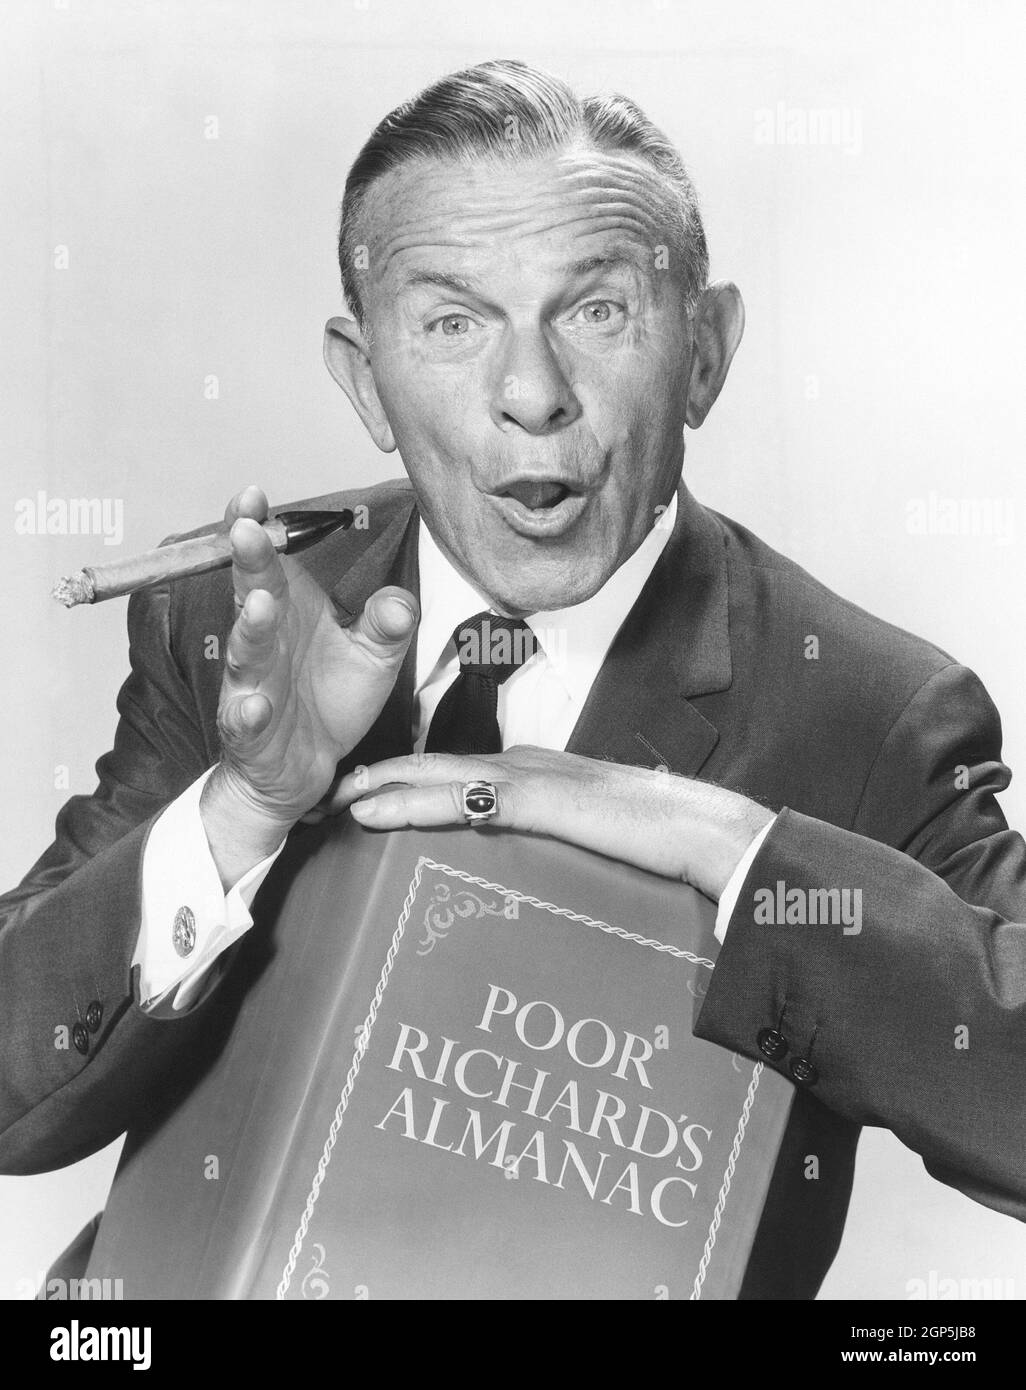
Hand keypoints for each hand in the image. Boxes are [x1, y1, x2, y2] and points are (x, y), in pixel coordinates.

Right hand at [199, 485, 417, 885]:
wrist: (304, 769)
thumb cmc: (328, 699)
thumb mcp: (372, 658)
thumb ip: (388, 625)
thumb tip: (400, 602)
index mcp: (288, 611)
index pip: (269, 560)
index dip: (259, 526)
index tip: (256, 495)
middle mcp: (263, 642)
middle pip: (250, 593)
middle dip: (248, 560)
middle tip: (246, 528)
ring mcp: (252, 686)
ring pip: (245, 653)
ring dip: (250, 628)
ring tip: (259, 604)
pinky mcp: (251, 731)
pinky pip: (246, 719)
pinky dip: (248, 711)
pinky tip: (255, 704)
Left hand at [333, 746, 773, 901]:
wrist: (718, 837)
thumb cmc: (668, 850)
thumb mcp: (601, 848)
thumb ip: (562, 853)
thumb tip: (535, 885)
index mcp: (546, 775)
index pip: (462, 773)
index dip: (408, 780)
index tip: (363, 799)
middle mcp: (535, 766)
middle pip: (436, 766)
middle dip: (378, 776)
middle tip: (326, 795)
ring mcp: (539, 778)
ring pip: (438, 774)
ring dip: (379, 783)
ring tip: (331, 797)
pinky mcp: (547, 800)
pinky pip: (464, 798)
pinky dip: (410, 801)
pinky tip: (372, 811)